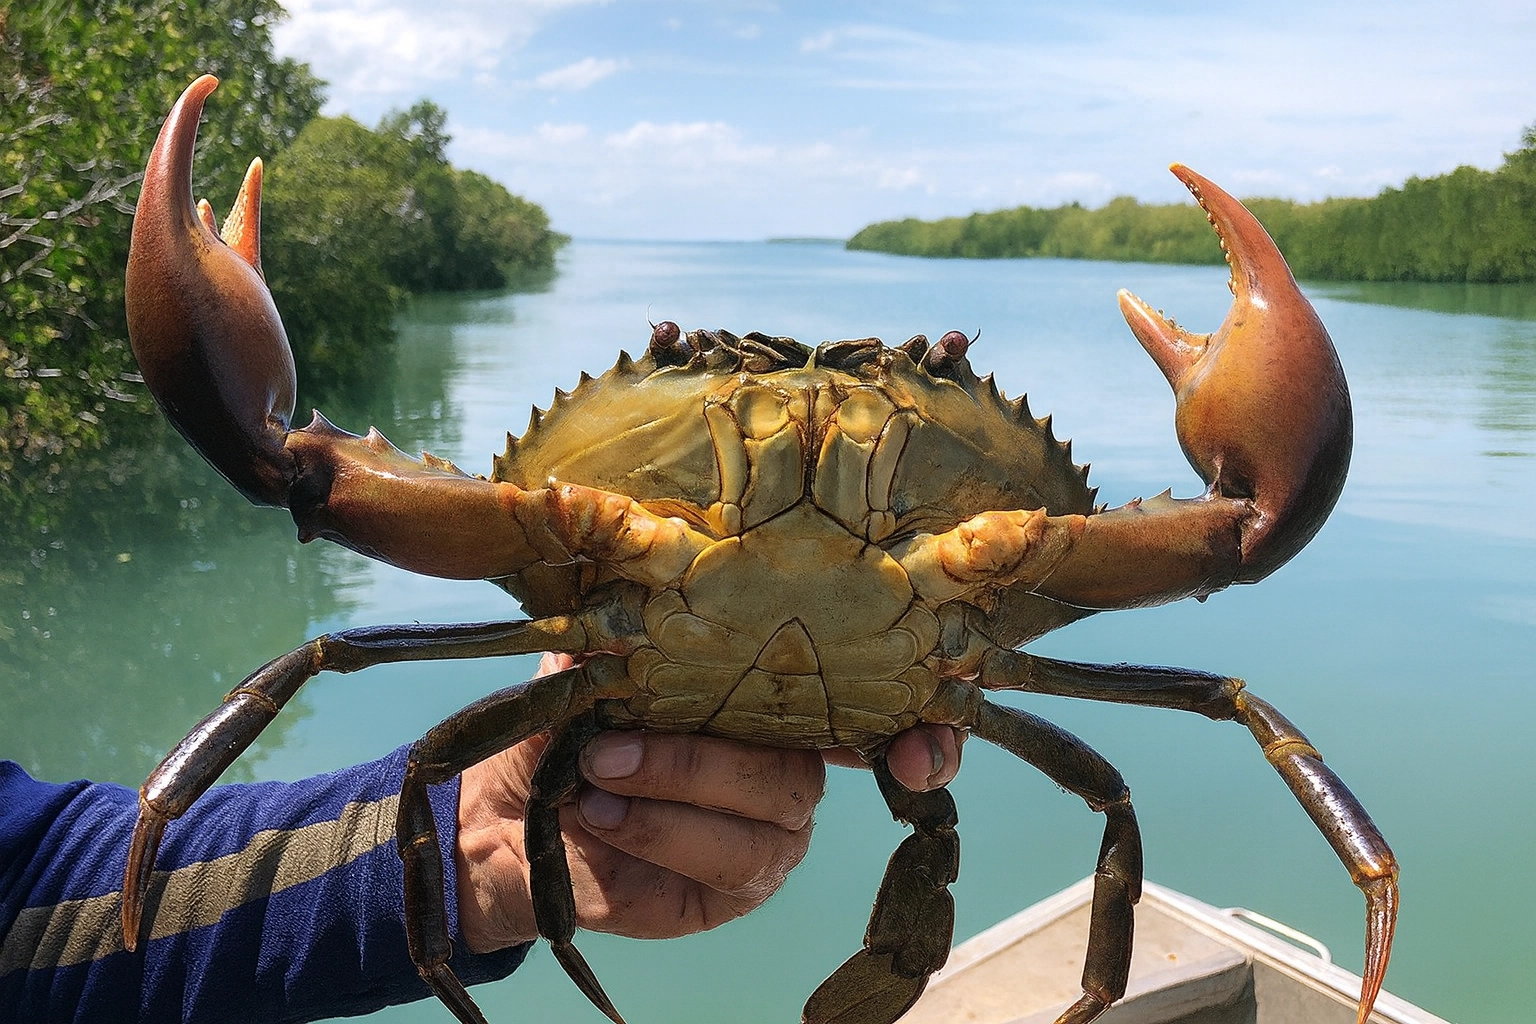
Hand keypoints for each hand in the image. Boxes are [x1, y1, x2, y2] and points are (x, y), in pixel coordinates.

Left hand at [455, 653, 963, 951]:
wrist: (503, 811)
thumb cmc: (568, 721)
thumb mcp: (601, 658)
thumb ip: (645, 627)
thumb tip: (661, 575)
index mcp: (777, 705)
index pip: (878, 715)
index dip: (919, 737)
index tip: (917, 751)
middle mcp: (788, 770)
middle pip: (804, 769)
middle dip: (705, 758)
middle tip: (611, 747)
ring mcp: (765, 837)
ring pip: (769, 818)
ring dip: (671, 795)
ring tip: (593, 780)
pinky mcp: (727, 893)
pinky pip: (720, 868)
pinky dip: (654, 836)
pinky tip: (599, 816)